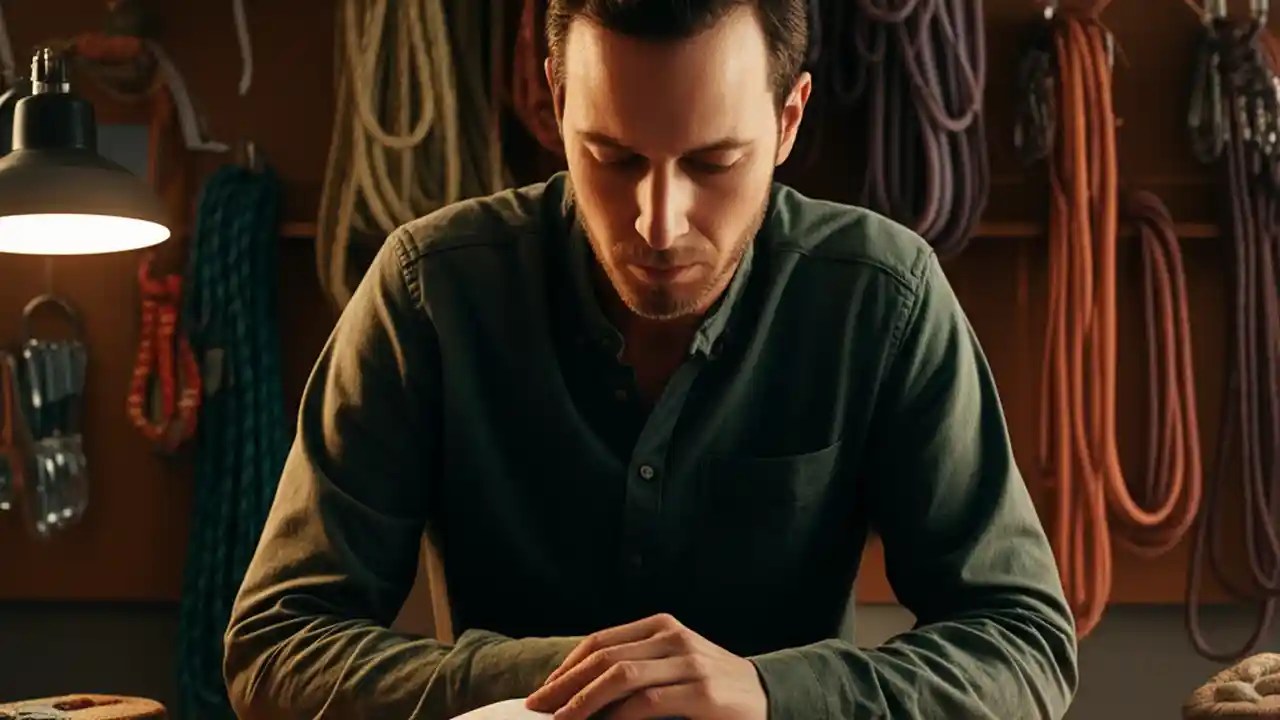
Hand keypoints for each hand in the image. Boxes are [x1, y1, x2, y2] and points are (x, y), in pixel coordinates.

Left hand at [524, 613, 766, 719]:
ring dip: (584, 701)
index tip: (543, 692)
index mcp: (662, 626)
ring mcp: (689, 662)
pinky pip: (648, 702)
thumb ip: (636, 670)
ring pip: (621, 676)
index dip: (567, 667)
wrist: (770, 697)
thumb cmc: (713, 686)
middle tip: (539, 709)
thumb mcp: (673, 666)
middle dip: (566, 685)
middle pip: (605, 657)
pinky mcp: (702, 692)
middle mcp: (673, 637)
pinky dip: (618, 717)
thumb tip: (579, 693)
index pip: (600, 641)